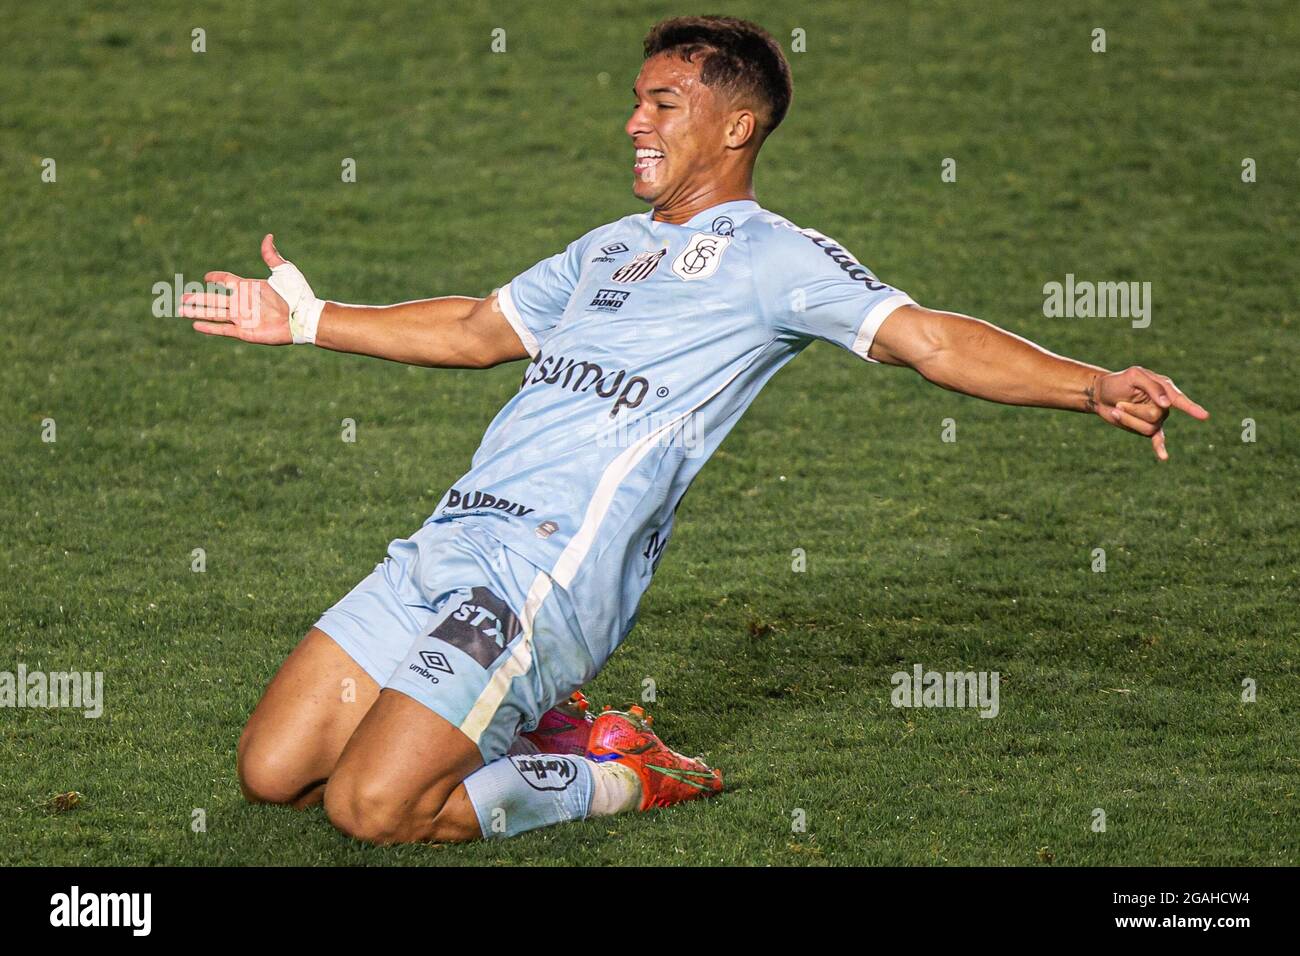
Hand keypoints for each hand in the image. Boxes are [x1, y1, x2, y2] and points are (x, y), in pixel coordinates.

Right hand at [179, 234, 293, 344]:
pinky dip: (209, 327)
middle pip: (214, 299)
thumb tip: (268, 236)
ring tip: (181, 310)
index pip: (227, 280)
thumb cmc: (296, 294)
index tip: (208, 277)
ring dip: (197, 312)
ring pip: (214, 314)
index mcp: (249, 287)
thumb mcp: (284, 271)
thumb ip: (271, 255)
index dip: (217, 278)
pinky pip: (223, 329)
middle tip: (182, 298)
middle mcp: (243, 303)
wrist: (303, 317)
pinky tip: (195, 325)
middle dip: (198, 298)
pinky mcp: (245, 332)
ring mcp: (243, 318)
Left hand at [1090, 366, 1208, 460]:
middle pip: (1155, 415)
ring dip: (1128, 419)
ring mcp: (1157, 418)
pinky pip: (1157, 439)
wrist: (1102, 395)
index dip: (1191, 408)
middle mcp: (1164, 405)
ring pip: (1148, 426)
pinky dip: (1160, 448)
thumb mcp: (1134, 376)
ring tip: (1118, 408)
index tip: (1204, 416)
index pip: (1179, 399)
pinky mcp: (1146, 428)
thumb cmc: (1118, 382)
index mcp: (1164, 387)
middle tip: (1120, 403)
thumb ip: (1153, 387)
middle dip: (1133, 410)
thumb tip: (1167, 405)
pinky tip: (1164, 457)